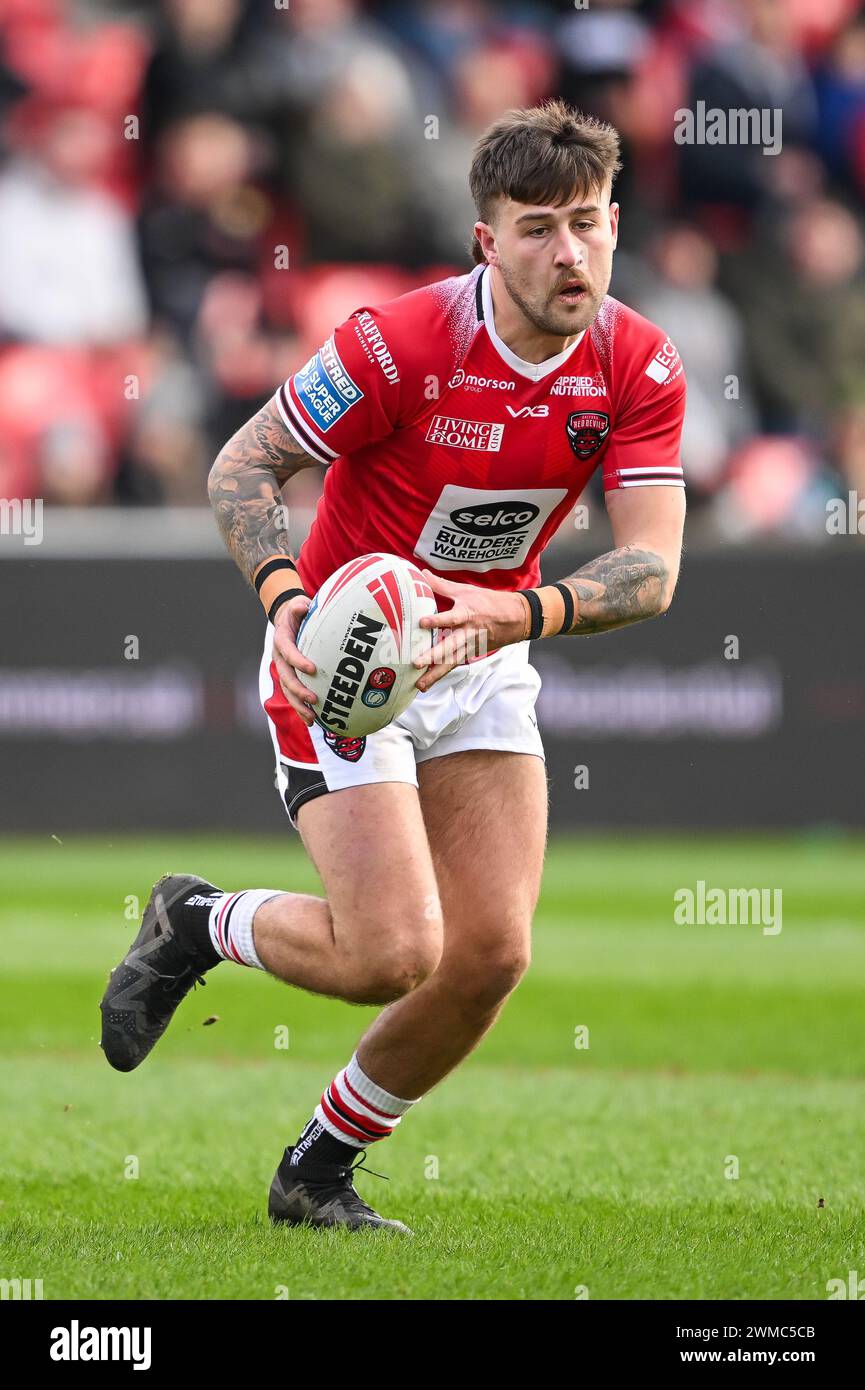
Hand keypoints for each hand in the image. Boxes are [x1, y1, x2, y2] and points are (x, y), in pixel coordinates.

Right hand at [272, 595, 317, 725]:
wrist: (286, 621)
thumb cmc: (298, 613)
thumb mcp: (298, 605)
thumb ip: (300, 606)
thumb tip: (303, 606)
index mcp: (282, 640)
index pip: (288, 651)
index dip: (298, 661)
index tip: (312, 669)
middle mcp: (280, 658)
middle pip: (286, 677)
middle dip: (299, 690)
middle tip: (314, 699)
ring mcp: (283, 670)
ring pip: (288, 691)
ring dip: (299, 705)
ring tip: (312, 718)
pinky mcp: (289, 678)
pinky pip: (293, 695)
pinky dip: (301, 709)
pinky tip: (313, 722)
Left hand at [414, 569, 528, 689]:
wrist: (517, 619)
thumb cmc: (490, 602)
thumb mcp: (467, 591)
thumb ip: (442, 585)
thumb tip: (422, 574)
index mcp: (467, 614)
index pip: (451, 618)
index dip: (437, 620)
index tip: (422, 623)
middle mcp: (468, 633)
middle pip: (449, 647)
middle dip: (433, 657)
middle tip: (416, 664)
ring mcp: (470, 647)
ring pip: (451, 662)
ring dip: (435, 675)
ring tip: (419, 685)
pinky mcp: (472, 654)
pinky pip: (454, 665)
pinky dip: (441, 674)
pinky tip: (427, 682)